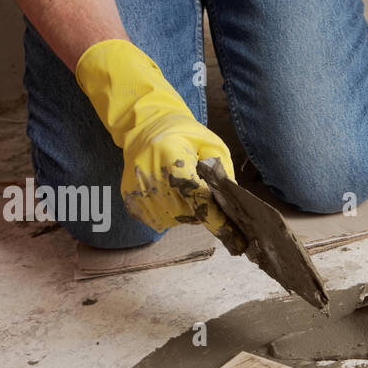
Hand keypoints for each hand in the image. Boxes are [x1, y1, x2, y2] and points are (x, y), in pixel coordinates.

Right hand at [75, 39, 233, 232]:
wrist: (144, 127)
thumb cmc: (182, 135)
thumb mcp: (210, 143)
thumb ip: (222, 169)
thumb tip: (231, 198)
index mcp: (172, 160)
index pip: (199, 199)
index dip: (219, 221)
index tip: (236, 239)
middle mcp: (152, 178)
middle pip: (188, 214)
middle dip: (202, 210)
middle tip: (200, 191)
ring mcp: (139, 191)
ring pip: (174, 221)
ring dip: (185, 212)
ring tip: (182, 189)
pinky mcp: (131, 200)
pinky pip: (159, 221)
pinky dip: (170, 213)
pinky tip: (170, 194)